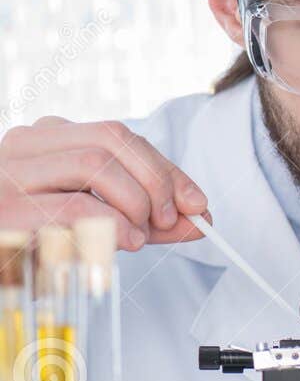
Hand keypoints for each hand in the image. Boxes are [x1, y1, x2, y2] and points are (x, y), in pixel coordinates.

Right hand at [0, 117, 207, 250]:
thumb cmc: (34, 243)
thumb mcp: (96, 224)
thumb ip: (144, 218)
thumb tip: (199, 220)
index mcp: (48, 140)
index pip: (120, 137)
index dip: (167, 170)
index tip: (196, 203)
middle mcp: (27, 145)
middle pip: (112, 138)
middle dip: (156, 179)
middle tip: (169, 219)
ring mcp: (10, 173)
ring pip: (93, 163)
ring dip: (133, 202)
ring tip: (139, 235)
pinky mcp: (6, 209)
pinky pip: (72, 205)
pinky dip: (112, 224)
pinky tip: (124, 242)